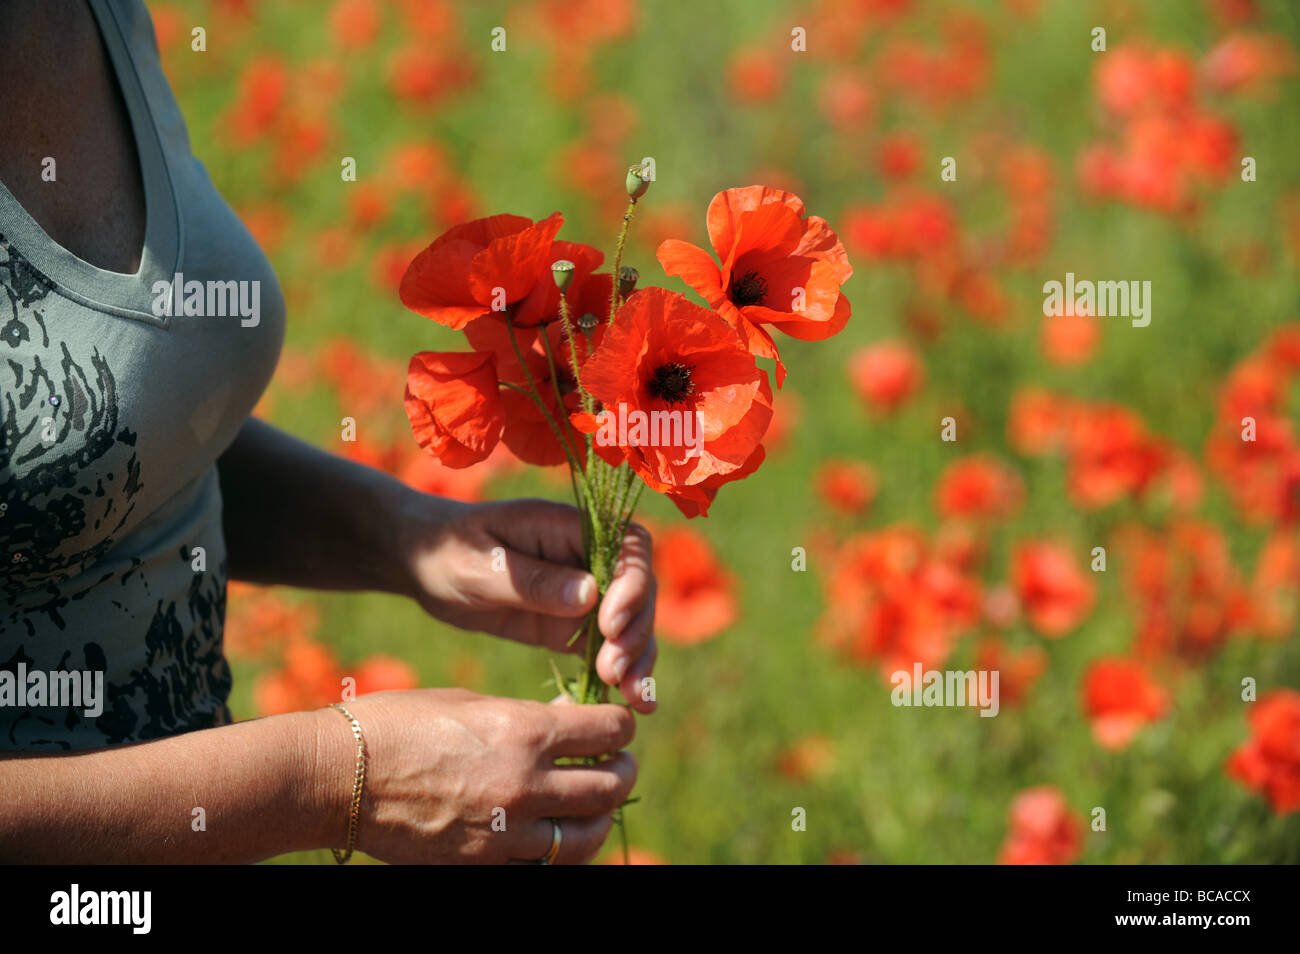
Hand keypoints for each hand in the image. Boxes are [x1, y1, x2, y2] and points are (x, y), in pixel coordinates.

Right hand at [313, 689, 636, 863]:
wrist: (340, 776)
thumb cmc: (400, 723)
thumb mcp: (471, 702)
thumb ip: (527, 717)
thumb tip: (570, 721)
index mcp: (525, 731)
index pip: (609, 730)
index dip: (623, 726)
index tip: (617, 726)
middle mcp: (525, 783)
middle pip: (610, 785)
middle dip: (623, 769)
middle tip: (618, 763)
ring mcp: (506, 831)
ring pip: (588, 834)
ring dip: (600, 817)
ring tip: (595, 805)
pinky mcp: (485, 864)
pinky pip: (544, 863)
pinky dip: (559, 849)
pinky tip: (555, 834)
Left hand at [399, 497, 657, 712]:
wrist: (423, 563)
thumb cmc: (446, 550)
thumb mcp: (478, 565)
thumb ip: (531, 580)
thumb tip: (590, 596)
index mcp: (569, 526)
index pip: (630, 546)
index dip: (633, 584)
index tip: (609, 623)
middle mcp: (588, 556)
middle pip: (640, 589)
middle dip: (636, 631)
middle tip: (613, 670)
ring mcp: (585, 591)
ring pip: (633, 622)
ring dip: (639, 657)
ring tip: (633, 697)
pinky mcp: (574, 623)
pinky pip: (609, 646)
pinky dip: (625, 672)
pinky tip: (635, 701)